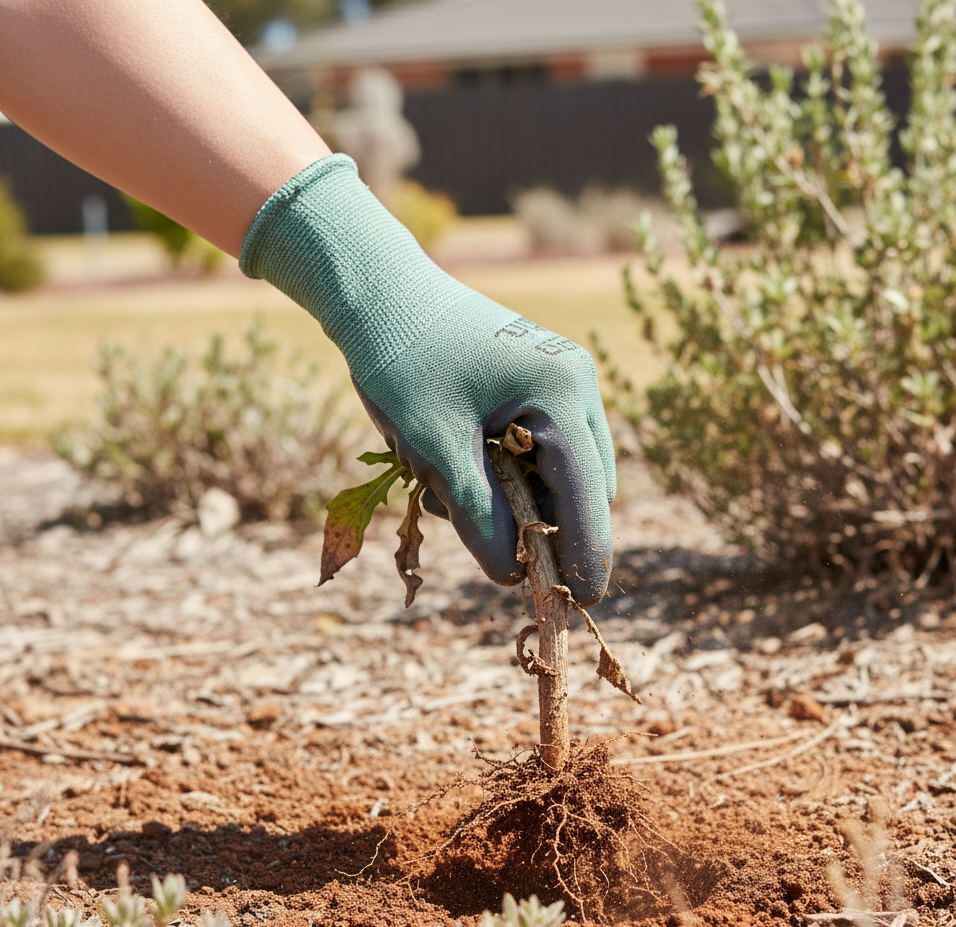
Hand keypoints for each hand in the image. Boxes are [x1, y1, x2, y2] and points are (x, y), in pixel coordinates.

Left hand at [240, 154, 615, 604]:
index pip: (586, 493)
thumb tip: (510, 577)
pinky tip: (446, 465)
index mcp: (562, 392)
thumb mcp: (435, 447)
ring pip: (555, 469)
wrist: (374, 288)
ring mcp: (558, 379)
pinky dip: (500, 472)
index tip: (582, 605)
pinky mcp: (535, 382)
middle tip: (493, 555)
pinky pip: (533, 447)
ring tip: (439, 487)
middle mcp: (574, 383)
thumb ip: (479, 515)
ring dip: (512, 498)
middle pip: (578, 484)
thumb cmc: (402, 358)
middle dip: (540, 525)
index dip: (585, 552)